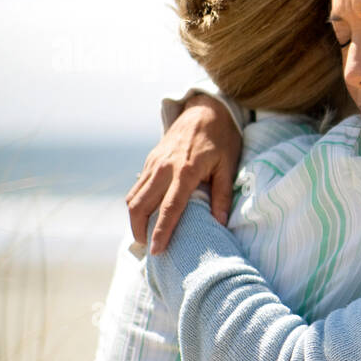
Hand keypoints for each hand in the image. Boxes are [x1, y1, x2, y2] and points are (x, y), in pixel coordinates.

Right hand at [126, 94, 241, 253]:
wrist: (204, 109)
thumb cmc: (221, 139)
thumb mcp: (228, 166)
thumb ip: (223, 195)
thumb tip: (221, 223)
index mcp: (185, 171)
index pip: (169, 208)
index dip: (161, 231)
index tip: (157, 251)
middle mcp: (164, 168)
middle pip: (140, 205)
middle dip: (139, 230)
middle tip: (149, 249)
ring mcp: (153, 163)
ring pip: (133, 197)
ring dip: (134, 220)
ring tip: (145, 237)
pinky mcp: (149, 161)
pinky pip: (136, 187)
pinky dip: (136, 205)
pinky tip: (144, 217)